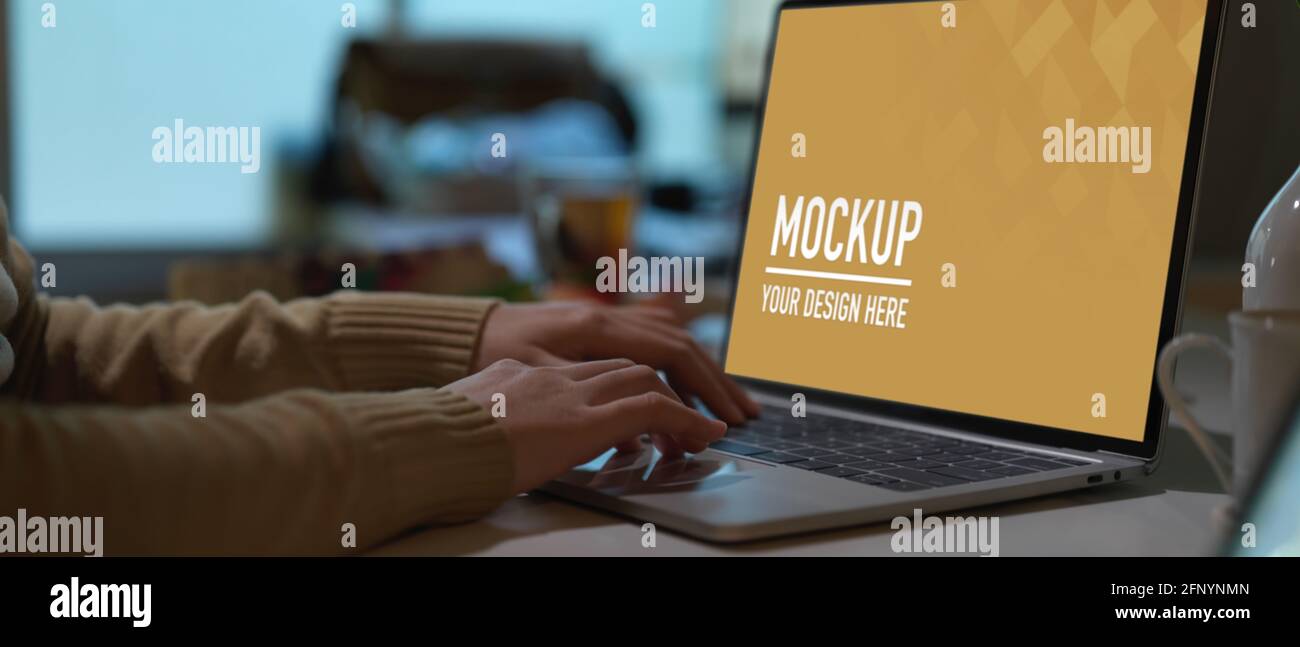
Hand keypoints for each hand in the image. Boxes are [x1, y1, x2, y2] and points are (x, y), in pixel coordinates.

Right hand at [445, 359, 727, 492]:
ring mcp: (569, 393)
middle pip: (627, 363)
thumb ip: (502, 420)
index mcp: (524, 371)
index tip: (649, 399)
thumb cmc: (435, 443)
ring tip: (709, 428)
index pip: (591, 365)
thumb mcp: (470, 420)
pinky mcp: (584, 421)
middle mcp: (552, 372)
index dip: (627, 379)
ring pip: (647, 377)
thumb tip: (516, 440)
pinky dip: (685, 418)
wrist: (422, 444)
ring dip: (685, 401)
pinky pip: (651, 408)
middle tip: (694, 412)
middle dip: (669, 383)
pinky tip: (704, 434)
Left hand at [474, 302, 759, 423]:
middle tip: (744, 415)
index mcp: (599, 328)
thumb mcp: (536, 377)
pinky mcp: (598, 328)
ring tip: (727, 403)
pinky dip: (677, 359)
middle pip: (681, 346)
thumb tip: (633, 431)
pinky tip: (689, 376)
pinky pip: (651, 339)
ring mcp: (605, 319)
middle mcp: (609, 317)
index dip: (702, 387)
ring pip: (670, 340)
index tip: (722, 419)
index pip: (671, 355)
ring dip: (702, 371)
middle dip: (716, 382)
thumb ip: (587, 397)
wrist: (463, 329)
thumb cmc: (492, 352)